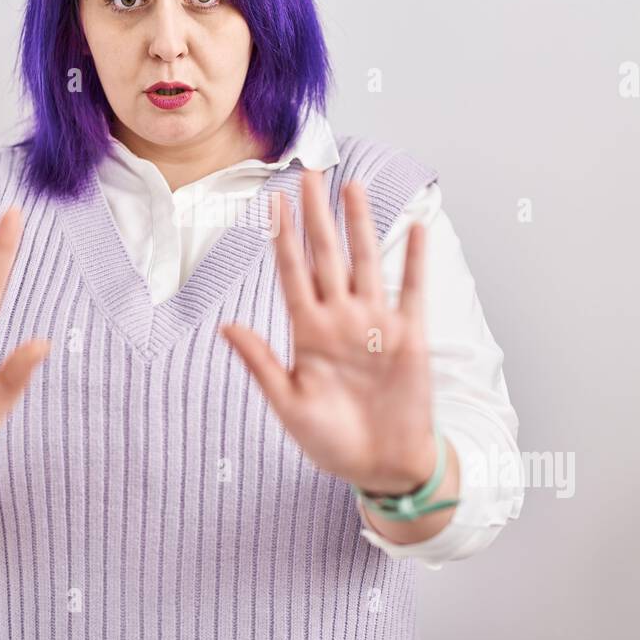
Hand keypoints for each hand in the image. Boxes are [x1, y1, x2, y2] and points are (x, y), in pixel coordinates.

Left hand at [219, 168, 435, 494]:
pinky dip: (414, 259)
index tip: (273, 200)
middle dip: (318, 215)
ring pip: (365, 261)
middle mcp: (340, 318)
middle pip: (327, 254)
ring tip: (352, 186)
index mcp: (307, 331)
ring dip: (360, 224)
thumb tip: (225, 326)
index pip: (292, 272)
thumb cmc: (330, 441)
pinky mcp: (409, 336)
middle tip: (311, 172)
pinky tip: (413, 227)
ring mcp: (375, 323)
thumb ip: (261, 363)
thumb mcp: (288, 405)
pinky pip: (412, 289)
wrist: (380, 466)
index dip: (282, 237)